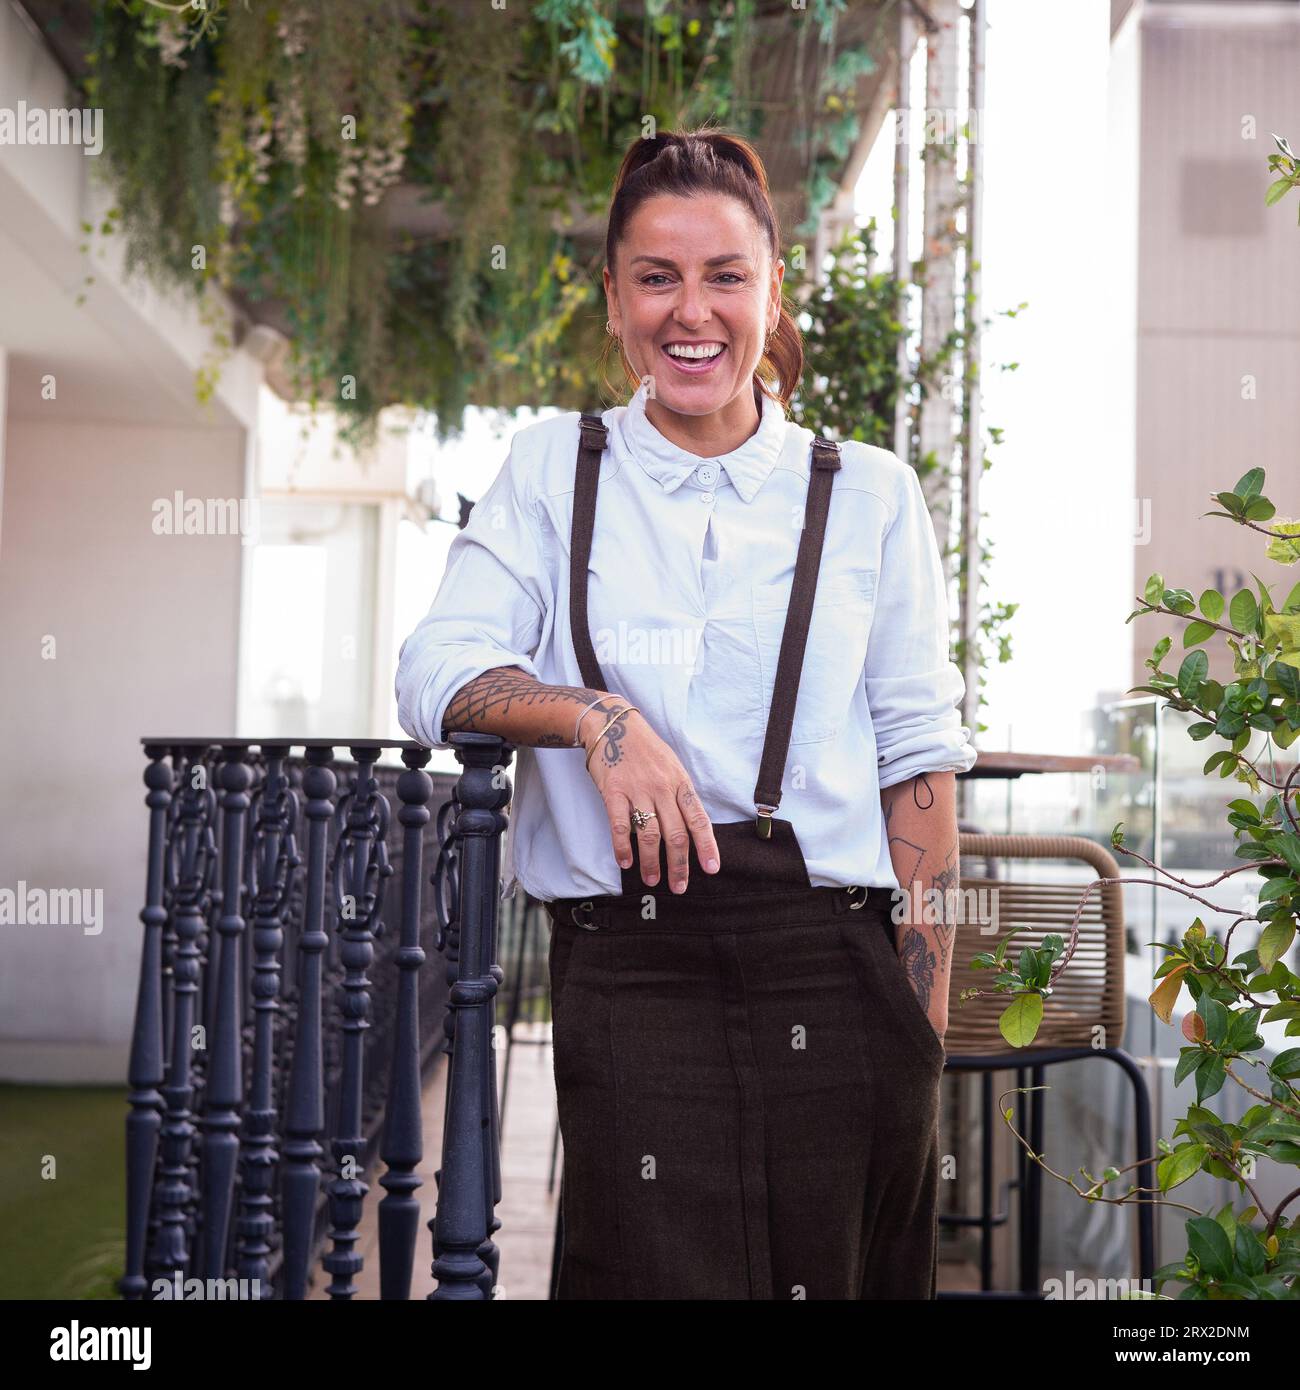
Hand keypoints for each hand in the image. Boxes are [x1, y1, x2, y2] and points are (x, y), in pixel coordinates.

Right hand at [581, 706, 719, 891]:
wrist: (614, 726)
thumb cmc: (646, 750)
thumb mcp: (673, 767)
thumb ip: (680, 796)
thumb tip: (691, 828)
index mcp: (681, 783)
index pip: (698, 820)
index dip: (707, 846)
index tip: (711, 869)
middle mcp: (662, 788)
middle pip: (676, 834)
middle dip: (679, 865)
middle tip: (678, 887)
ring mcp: (638, 790)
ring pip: (649, 834)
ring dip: (652, 862)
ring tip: (652, 880)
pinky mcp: (614, 792)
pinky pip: (620, 825)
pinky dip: (622, 847)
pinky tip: (625, 862)